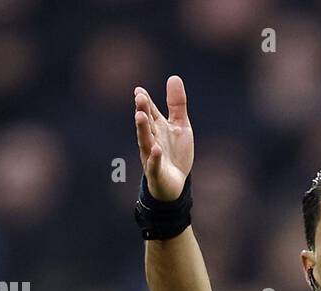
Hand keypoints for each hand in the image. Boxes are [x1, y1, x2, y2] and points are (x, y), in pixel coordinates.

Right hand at [134, 75, 193, 201]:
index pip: (150, 112)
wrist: (175, 183)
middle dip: (143, 111)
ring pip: (145, 142)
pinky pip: (154, 165)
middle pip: (146, 124)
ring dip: (142, 129)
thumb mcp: (180, 126)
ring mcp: (152, 156)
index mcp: (157, 128)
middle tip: (139, 98)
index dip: (145, 102)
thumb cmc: (175, 153)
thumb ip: (177, 104)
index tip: (139, 90)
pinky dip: (155, 158)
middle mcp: (152, 140)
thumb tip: (173, 77)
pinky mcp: (157, 172)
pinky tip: (156, 149)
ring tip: (140, 116)